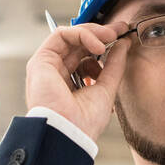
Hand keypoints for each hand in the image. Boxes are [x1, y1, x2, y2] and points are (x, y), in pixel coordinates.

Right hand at [25, 19, 130, 141]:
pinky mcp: (41, 61)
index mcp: (71, 82)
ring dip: (94, 32)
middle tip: (121, 30)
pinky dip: (82, 34)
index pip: (87, 54)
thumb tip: (124, 44)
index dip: (105, 42)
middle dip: (102, 33)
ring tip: (111, 37)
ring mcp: (48, 67)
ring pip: (70, 36)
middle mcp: (58, 73)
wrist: (70, 134)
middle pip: (79, 43)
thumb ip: (114, 65)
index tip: (124, 35)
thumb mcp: (107, 88)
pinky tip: (98, 45)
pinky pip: (61, 35)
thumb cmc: (85, 123)